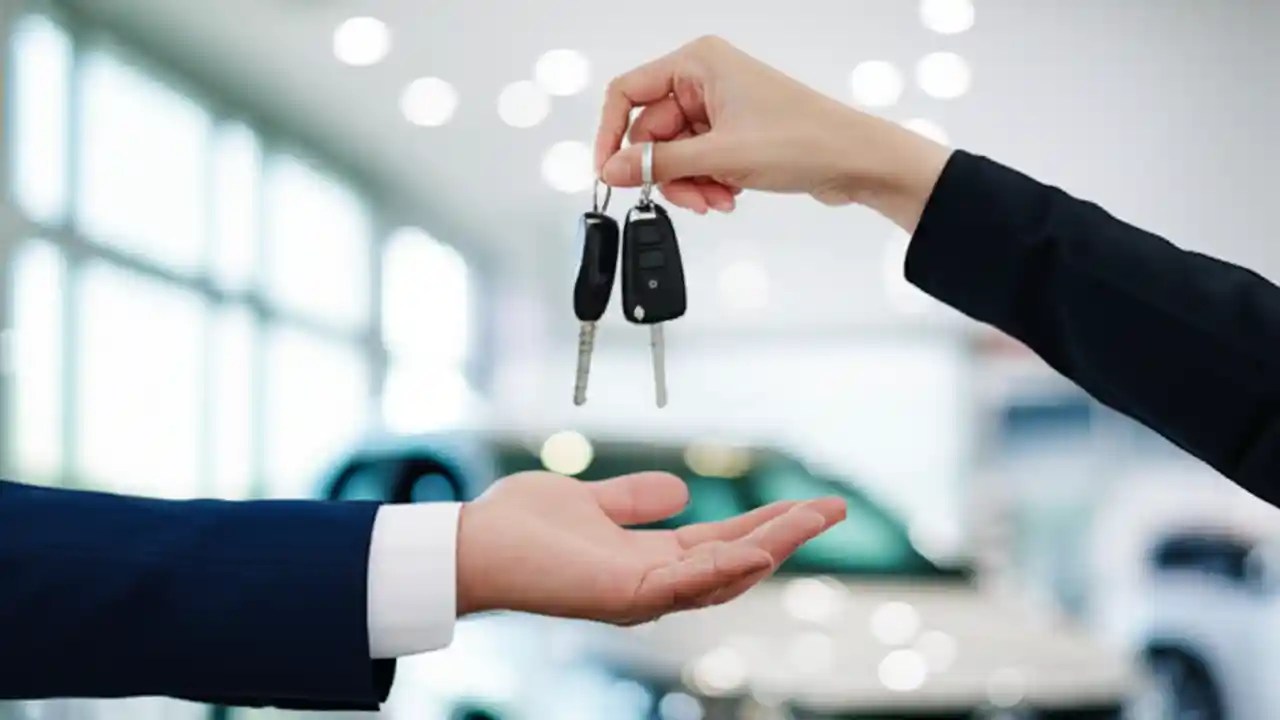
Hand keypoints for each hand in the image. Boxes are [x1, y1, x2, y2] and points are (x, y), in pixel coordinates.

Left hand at [456, 471, 844, 624]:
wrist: (472, 543)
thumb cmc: (519, 527)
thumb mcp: (590, 500)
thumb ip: (634, 500)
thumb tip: (680, 489)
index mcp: (651, 559)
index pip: (725, 543)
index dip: (769, 524)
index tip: (810, 504)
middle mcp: (654, 582)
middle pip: (738, 562)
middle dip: (787, 536)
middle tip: (834, 508)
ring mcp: (641, 594)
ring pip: (723, 575)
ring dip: (770, 547)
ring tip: (811, 519)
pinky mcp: (622, 596)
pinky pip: (684, 584)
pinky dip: (723, 569)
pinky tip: (755, 549)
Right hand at [594, 36, 951, 229]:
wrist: (855, 160)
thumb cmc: (805, 139)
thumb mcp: (720, 156)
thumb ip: (660, 164)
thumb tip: (614, 169)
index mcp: (698, 63)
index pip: (627, 93)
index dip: (612, 135)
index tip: (609, 172)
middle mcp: (705, 79)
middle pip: (652, 132)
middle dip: (667, 172)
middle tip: (688, 197)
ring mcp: (719, 107)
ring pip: (675, 153)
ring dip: (690, 183)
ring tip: (717, 198)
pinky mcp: (733, 133)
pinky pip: (697, 162)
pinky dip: (707, 183)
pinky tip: (729, 194)